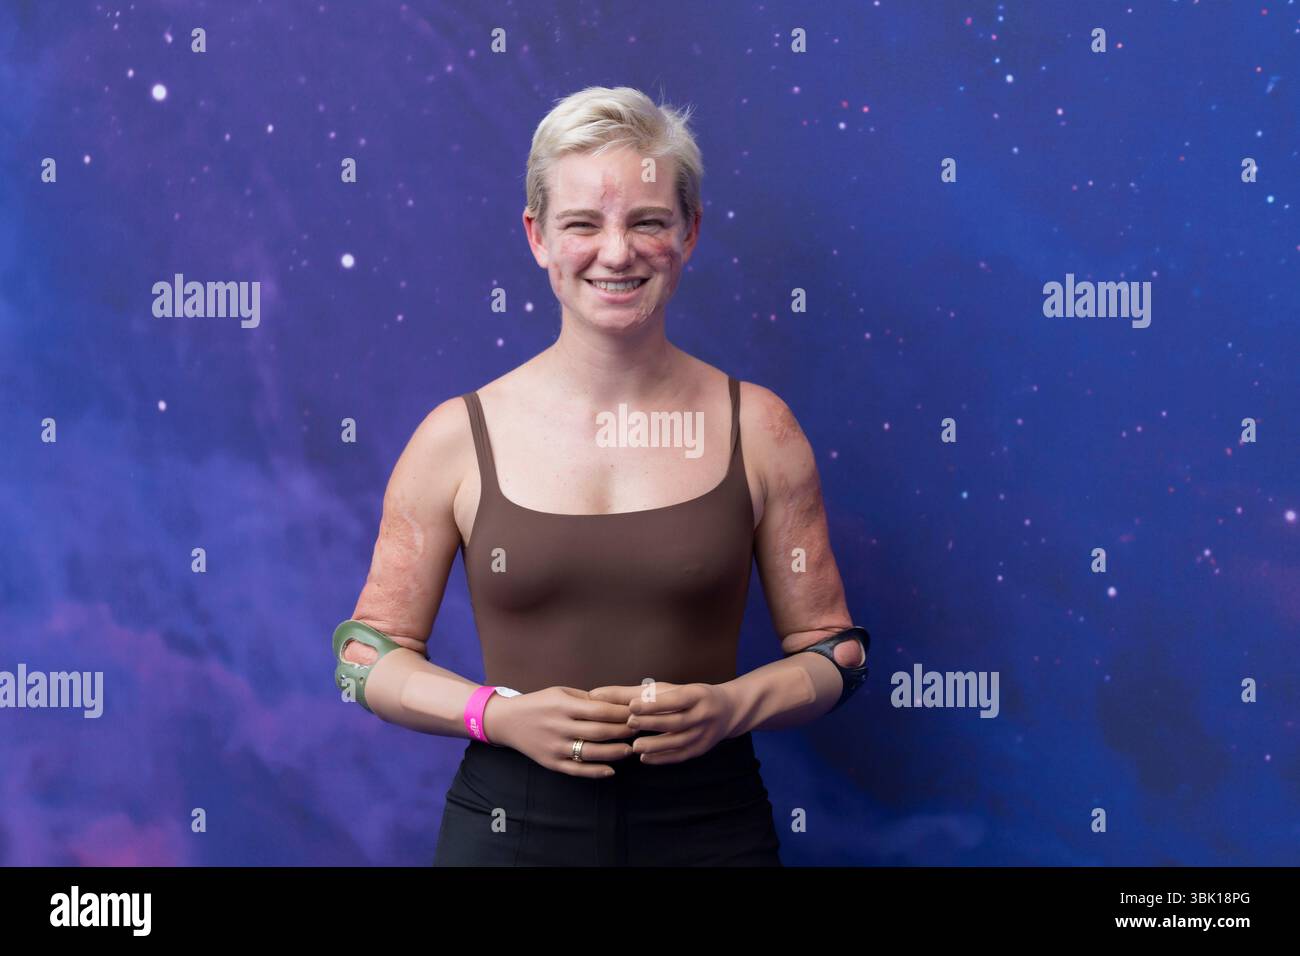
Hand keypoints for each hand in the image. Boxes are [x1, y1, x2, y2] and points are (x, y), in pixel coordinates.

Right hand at [486, 686, 637, 777]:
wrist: (507, 721)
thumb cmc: (539, 703)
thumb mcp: (561, 692)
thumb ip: (587, 699)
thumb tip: (618, 704)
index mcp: (563, 705)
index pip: (600, 710)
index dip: (622, 713)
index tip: (637, 713)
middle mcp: (559, 727)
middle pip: (600, 731)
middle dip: (623, 731)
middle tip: (639, 730)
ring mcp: (555, 747)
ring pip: (592, 753)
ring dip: (615, 752)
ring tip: (630, 749)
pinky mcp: (551, 763)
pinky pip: (577, 770)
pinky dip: (596, 772)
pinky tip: (611, 770)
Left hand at [587, 682, 738, 764]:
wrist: (727, 711)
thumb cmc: (687, 696)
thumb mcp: (665, 689)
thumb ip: (630, 693)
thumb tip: (595, 694)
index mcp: (697, 694)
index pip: (675, 699)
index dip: (654, 704)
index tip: (632, 705)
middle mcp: (704, 715)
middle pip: (677, 721)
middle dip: (653, 723)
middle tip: (630, 725)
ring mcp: (705, 734)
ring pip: (679, 741)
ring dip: (657, 745)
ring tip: (635, 747)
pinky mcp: (701, 749)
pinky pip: (681, 756)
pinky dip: (662, 758)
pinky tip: (645, 758)